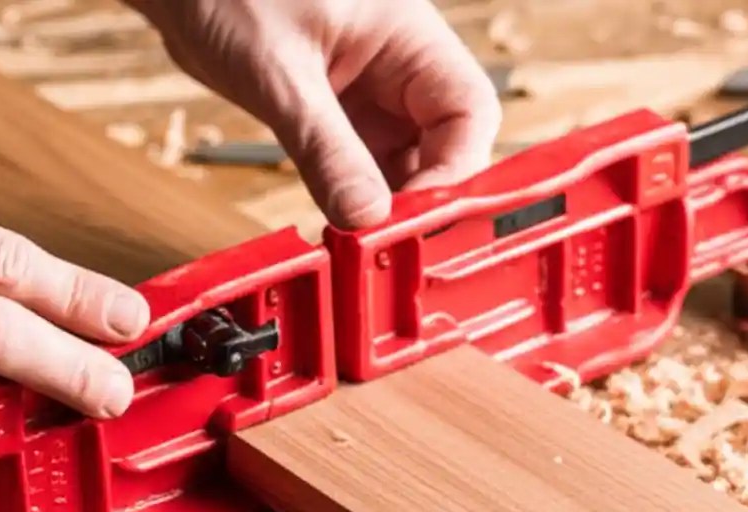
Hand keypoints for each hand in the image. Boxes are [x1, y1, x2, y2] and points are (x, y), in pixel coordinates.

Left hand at [129, 0, 500, 227]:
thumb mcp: (279, 74)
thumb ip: (324, 147)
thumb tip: (365, 215)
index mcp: (408, 33)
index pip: (468, 110)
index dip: (455, 169)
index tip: (416, 216)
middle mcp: (396, 63)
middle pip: (444, 142)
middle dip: (420, 195)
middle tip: (384, 241)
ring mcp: (365, 90)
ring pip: (402, 160)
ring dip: (385, 203)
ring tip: (358, 241)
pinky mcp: (331, 111)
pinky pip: (359, 162)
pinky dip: (352, 195)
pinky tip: (336, 224)